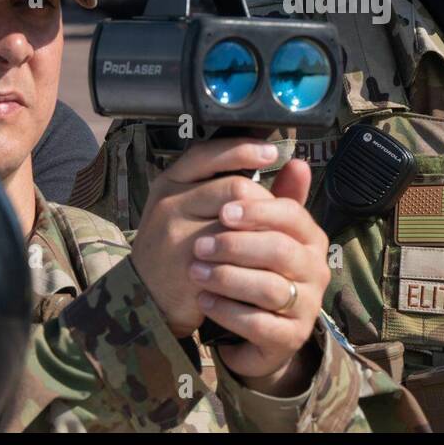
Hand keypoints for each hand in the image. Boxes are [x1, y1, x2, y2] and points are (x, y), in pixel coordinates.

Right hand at [129, 138, 278, 336]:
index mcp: (171, 182)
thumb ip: (241, 185)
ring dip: (263, 230)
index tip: (271, 153)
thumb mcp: (198, 208)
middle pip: (235, 187)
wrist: (146, 295)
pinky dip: (254, 256)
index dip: (242, 149)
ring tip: (268, 239)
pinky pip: (235, 253)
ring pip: (238, 220)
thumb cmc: (180, 245)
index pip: (208, 154)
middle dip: (264, 201)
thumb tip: (296, 165)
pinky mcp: (189, 264)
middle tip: (274, 217)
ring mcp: (176, 234)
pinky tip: (261, 261)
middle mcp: (169, 203)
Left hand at [194, 159, 330, 392]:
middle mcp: (316, 270)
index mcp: (311, 238)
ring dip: (226, 277)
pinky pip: (258, 324)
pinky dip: (228, 310)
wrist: (261, 331)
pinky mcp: (290, 338)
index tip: (222, 209)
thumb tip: (295, 159)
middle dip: (235, 245)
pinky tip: (204, 300)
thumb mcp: (264, 232)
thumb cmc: (258, 270)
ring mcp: (306, 306)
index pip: (291, 215)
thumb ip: (273, 197)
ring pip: (269, 288)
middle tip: (200, 245)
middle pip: (280, 250)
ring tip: (195, 271)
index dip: (257, 211)